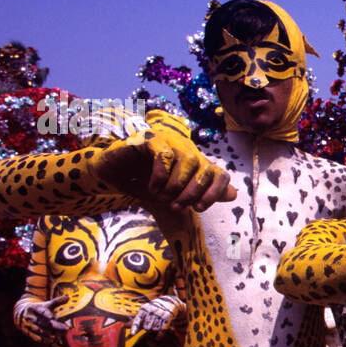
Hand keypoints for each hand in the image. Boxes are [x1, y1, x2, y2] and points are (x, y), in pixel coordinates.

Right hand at [18, 296, 69, 343]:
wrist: (23, 314)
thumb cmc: (39, 309)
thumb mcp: (46, 304)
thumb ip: (57, 301)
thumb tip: (68, 298)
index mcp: (34, 308)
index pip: (40, 311)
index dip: (45, 314)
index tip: (51, 317)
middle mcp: (30, 317)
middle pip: (43, 323)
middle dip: (55, 326)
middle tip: (66, 328)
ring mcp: (28, 326)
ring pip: (41, 331)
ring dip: (52, 334)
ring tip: (63, 334)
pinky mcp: (28, 333)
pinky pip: (37, 338)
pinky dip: (46, 340)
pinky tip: (55, 340)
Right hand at [96, 110, 236, 211]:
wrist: (111, 174)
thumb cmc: (144, 183)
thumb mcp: (174, 194)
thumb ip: (203, 193)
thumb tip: (234, 194)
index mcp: (195, 162)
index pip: (219, 174)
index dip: (215, 192)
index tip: (199, 208)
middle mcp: (185, 148)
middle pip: (204, 168)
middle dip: (193, 192)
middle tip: (177, 206)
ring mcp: (168, 140)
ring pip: (189, 160)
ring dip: (177, 184)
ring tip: (163, 197)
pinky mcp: (149, 138)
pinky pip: (165, 154)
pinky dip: (161, 175)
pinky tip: (152, 187)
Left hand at [130, 295, 179, 332]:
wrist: (169, 301)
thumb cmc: (153, 308)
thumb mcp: (144, 312)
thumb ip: (135, 320)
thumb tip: (124, 326)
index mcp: (144, 309)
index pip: (137, 320)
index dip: (134, 327)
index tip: (132, 334)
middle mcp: (151, 311)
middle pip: (146, 327)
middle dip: (148, 327)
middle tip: (151, 321)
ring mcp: (160, 314)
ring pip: (154, 329)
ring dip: (154, 328)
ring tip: (157, 321)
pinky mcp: (167, 318)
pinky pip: (161, 330)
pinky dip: (159, 335)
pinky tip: (157, 337)